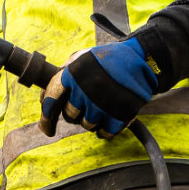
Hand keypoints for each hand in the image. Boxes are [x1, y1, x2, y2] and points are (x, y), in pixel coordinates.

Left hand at [38, 35, 160, 135]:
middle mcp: (85, 89)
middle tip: (88, 102)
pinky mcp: (120, 114)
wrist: (143, 58)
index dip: (46, 118)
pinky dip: (106, 130)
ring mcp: (103, 103)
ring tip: (103, 105)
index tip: (47, 129)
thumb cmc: (109, 59)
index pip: (51, 100)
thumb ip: (63, 73)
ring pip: (87, 126)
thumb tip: (45, 97)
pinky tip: (110, 119)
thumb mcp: (83, 56)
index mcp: (73, 73)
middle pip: (70, 116)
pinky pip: (105, 133)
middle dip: (76, 113)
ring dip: (92, 120)